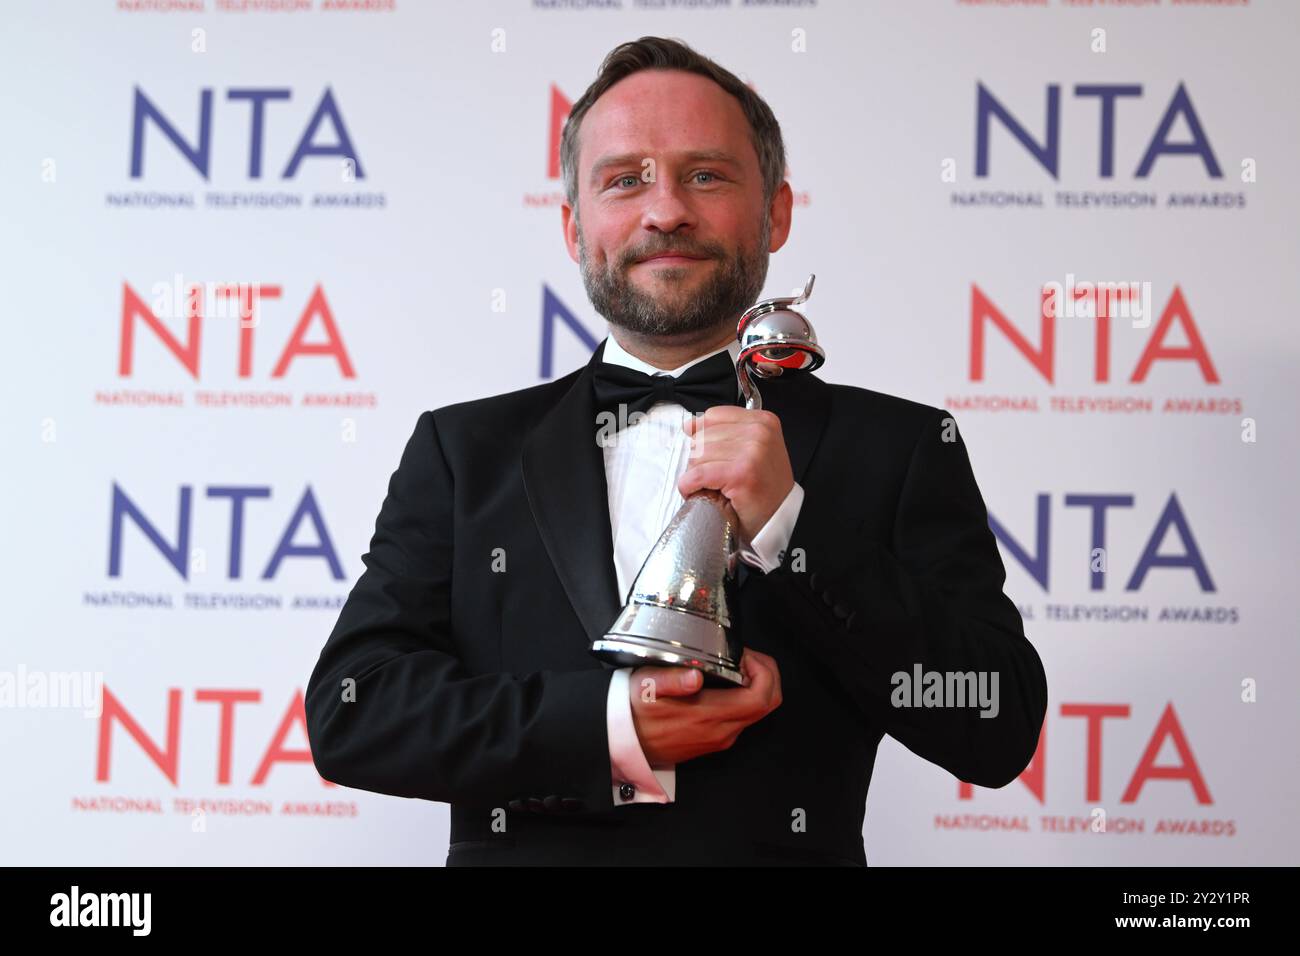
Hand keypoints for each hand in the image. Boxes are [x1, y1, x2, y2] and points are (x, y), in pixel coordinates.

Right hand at [627, 649, 782, 765]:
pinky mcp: (715, 741)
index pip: (760, 698)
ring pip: (758, 712)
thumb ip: (672, 680)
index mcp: (708, 715)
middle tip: (747, 657)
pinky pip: (744, 719)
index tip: (745, 656)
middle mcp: (721, 731)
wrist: (622, 741)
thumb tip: (695, 676)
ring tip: (735, 666)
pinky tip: (725, 683)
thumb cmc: (633, 710)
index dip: (763, 672)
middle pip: (768, 705)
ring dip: (757, 686)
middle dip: (767, 675)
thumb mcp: (645, 686)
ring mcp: (720, 738)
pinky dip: (746, 697)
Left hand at [679, 406, 793, 543]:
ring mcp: (751, 452)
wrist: (779, 517)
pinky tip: (698, 492)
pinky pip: (696, 475)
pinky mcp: (740, 474)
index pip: (713, 416)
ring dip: (696, 475)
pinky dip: (690, 486)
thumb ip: (725, 431)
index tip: (711, 454)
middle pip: (703, 437)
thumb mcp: (752, 449)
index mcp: (763, 421)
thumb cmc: (765, 487)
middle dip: (702, 460)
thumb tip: (690, 425)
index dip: (704, 436)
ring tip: (713, 485)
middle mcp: (759, 433)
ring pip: (697, 456)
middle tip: (717, 477)